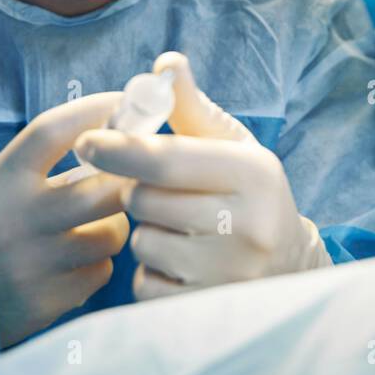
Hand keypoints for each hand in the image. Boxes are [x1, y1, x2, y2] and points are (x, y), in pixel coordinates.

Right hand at [0, 92, 130, 346]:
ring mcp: (30, 264)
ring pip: (112, 233)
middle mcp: (14, 219)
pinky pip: (100, 272)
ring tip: (90, 226)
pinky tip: (72, 264)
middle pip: (105, 188)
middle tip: (129, 176)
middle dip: (125, 180)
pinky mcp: (44, 302)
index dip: (94, 112)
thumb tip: (114, 126)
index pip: (52, 131)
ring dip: (111, 226)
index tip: (123, 103)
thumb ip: (43, 161)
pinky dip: (96, 265)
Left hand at [74, 53, 330, 300]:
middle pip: (146, 202)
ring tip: (177, 228)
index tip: (85, 141)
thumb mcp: (232, 147)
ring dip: (145, 232)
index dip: (119, 148)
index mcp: (254, 174)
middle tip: (157, 191)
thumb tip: (164, 64)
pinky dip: (150, 272)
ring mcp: (229, 274)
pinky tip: (179, 262)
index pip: (168, 160)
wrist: (289, 267)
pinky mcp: (208, 310)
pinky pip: (145, 284)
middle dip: (137, 192)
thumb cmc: (249, 193)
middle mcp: (247, 225)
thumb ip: (193, 109)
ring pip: (142, 242)